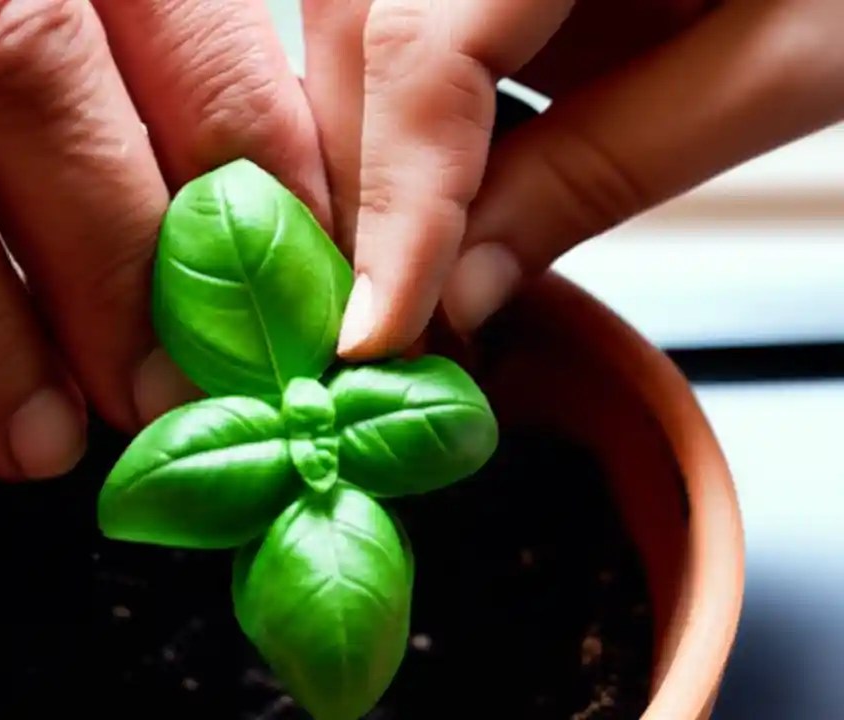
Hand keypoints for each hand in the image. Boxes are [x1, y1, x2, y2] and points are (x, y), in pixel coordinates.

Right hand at [300, 0, 843, 356]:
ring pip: (357, 26)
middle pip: (359, 33)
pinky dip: (413, 116)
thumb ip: (603, 170)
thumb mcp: (781, 61)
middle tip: (383, 317)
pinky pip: (409, 23)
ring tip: (407, 266)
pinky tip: (449, 190)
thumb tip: (458, 288)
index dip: (393, 200)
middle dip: (360, 183)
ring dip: (371, 152)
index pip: (424, 50)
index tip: (379, 328)